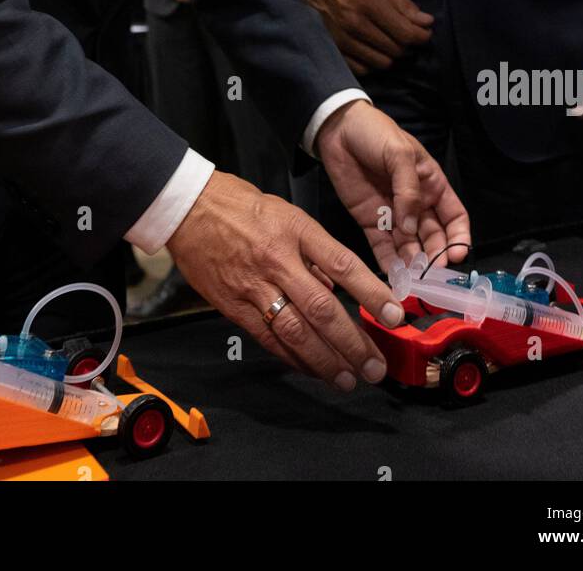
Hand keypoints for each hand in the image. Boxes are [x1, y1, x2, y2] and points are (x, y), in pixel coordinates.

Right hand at [167, 170, 406, 389]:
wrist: (188, 207)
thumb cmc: (239, 205)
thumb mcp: (287, 214)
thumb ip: (313, 251)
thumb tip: (335, 288)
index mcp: (296, 230)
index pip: (343, 265)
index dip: (371, 294)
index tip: (394, 316)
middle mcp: (277, 260)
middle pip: (322, 308)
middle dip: (353, 342)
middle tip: (375, 366)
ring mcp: (253, 286)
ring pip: (296, 331)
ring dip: (325, 360)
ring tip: (347, 379)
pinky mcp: (233, 305)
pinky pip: (267, 338)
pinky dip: (292, 358)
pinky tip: (311, 369)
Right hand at [297, 0, 432, 75]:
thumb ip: (403, 4)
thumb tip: (426, 22)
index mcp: (368, 4)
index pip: (405, 33)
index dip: (421, 37)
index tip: (425, 33)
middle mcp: (354, 25)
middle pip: (395, 50)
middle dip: (407, 45)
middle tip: (406, 35)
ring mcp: (342, 40)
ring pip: (381, 62)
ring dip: (390, 55)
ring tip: (389, 42)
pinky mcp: (333, 49)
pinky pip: (362, 69)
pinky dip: (372, 62)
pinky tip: (373, 50)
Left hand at [316, 99, 470, 271]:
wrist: (337, 129)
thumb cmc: (375, 133)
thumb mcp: (399, 153)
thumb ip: (408, 190)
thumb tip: (411, 227)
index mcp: (432, 185)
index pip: (455, 218)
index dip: (459, 238)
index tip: (457, 255)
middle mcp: (416, 204)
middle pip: (434, 238)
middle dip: (435, 257)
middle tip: (431, 274)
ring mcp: (393, 215)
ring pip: (410, 247)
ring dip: (413, 265)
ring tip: (412, 281)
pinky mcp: (370, 221)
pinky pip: (383, 247)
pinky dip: (389, 263)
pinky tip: (394, 278)